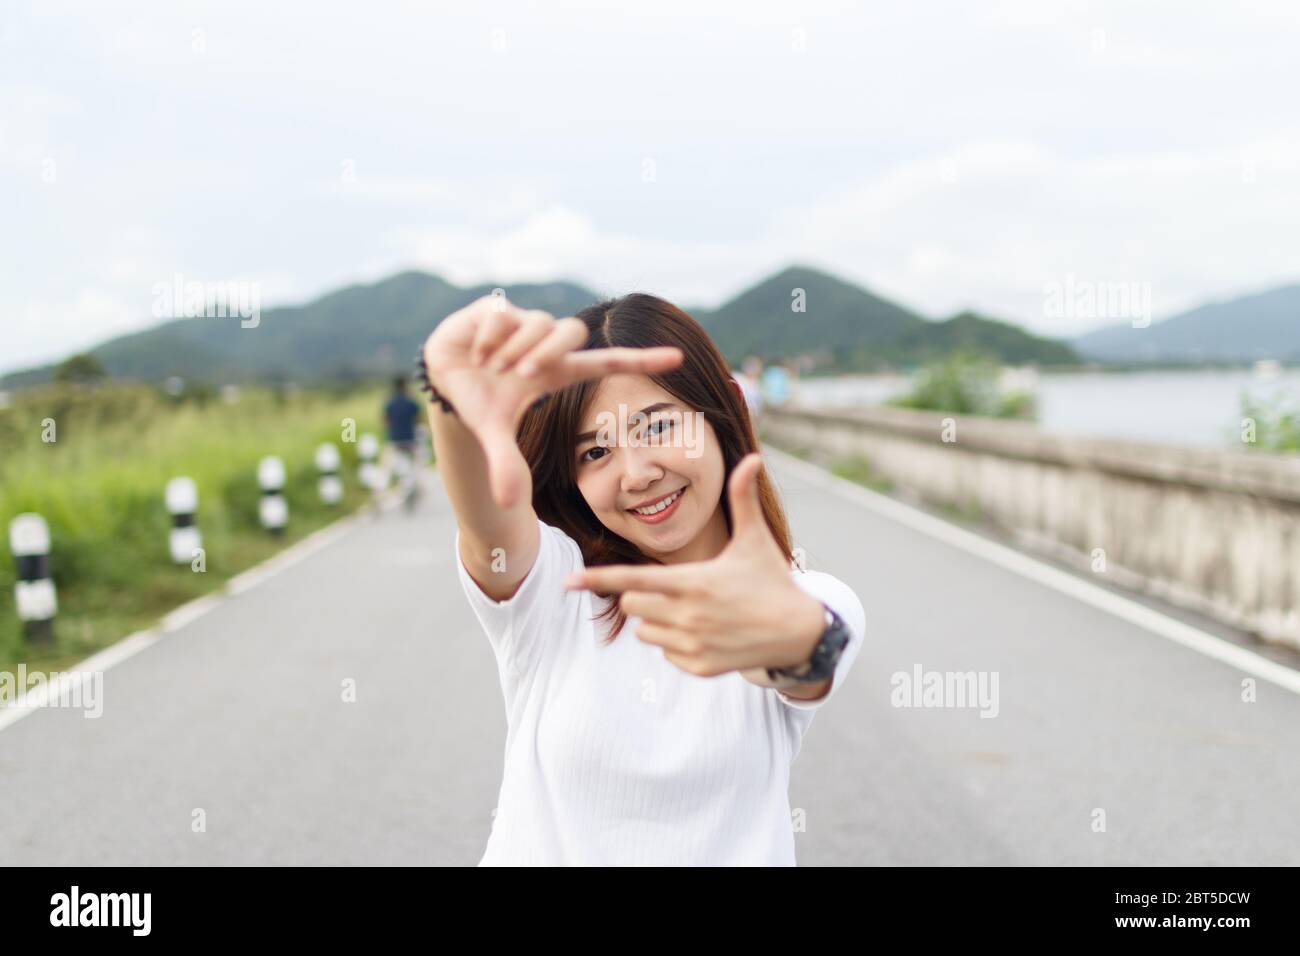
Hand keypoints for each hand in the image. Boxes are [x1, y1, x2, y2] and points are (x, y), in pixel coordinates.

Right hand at [422, 293, 682, 508]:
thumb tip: (508, 503)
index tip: (679, 358)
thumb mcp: (493, 434)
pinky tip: (475, 352)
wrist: (443, 374)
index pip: (610, 362)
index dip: (644, 361)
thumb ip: (506, 463)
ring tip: (490, 367)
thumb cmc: (481, 402)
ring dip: (512, 351)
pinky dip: (486, 340)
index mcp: (559, 372)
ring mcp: (525, 321)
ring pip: (537, 323)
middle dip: (546, 353)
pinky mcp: (500, 307)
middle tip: (520, 377)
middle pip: (573, 330)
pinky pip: (502, 316)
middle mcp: (548, 343)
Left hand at [562, 453, 826, 677]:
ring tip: (695, 610)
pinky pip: (665, 652)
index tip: (566, 581)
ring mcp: (692, 644)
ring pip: (644, 631)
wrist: (798, 633)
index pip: (632, 579)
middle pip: (632, 603)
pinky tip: (707, 632)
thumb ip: (744, 499)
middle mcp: (688, 616)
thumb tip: (753, 457)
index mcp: (693, 581)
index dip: (597, 579)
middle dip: (643, 593)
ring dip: (657, 619)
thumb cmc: (772, 580)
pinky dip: (677, 643)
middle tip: (677, 587)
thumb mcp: (755, 539)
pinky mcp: (699, 667)